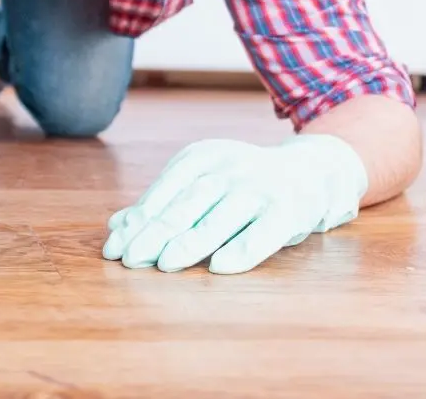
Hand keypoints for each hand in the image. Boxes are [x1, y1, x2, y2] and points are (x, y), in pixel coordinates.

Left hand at [102, 134, 367, 273]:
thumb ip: (162, 203)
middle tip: (131, 259)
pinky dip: (242, 250)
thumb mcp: (201, 181)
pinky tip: (219, 268)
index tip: (115, 248)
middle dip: (156, 233)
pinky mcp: (289, 209)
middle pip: (187, 203)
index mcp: (202, 157)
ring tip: (165, 264)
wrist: (310, 171)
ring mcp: (260, 187)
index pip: (163, 190)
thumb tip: (116, 225)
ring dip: (191, 242)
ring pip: (221, 217)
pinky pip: (264, 232)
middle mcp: (229, 168)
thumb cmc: (241, 184)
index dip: (138, 220)